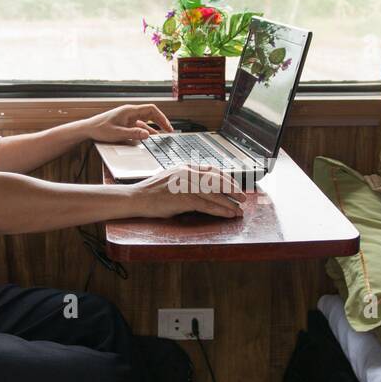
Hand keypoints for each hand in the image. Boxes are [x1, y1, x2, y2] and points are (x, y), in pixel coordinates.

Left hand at [84, 104, 173, 143]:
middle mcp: (130, 112)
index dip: (161, 117)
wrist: (88, 129)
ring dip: (154, 129)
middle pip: (151, 114)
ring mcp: (128, 118)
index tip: (168, 127)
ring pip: (146, 121)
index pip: (151, 109)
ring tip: (162, 138)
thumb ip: (133, 134)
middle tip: (169, 132)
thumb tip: (148, 135)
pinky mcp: (125, 123)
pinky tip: (149, 139)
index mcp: (130, 111)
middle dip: (161, 122)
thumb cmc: (100, 129)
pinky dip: (145, 132)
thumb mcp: (117, 133)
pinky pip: (139, 126)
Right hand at [131, 165, 245, 218]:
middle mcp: (187, 174)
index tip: (235, 185)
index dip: (227, 178)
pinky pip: (206, 205)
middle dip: (233, 189)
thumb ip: (188, 179)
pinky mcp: (182, 199)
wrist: (136, 198)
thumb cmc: (153, 191)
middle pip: (217, 180)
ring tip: (239, 210)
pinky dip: (219, 210)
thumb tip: (206, 186)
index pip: (212, 170)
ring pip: (214, 194)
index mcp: (185, 167)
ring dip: (229, 203)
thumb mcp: (172, 178)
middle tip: (244, 197)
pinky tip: (228, 214)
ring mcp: (185, 185)